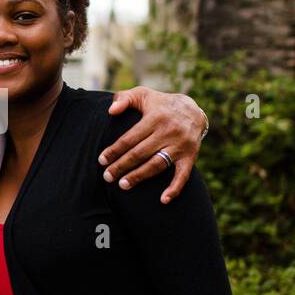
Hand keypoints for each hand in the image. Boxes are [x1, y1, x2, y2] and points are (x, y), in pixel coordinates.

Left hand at [100, 86, 207, 202]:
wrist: (193, 109)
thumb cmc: (160, 104)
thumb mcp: (142, 95)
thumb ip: (124, 99)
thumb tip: (110, 111)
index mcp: (155, 118)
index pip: (130, 138)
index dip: (115, 150)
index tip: (101, 161)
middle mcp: (168, 132)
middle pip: (140, 153)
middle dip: (122, 166)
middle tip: (107, 177)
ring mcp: (180, 145)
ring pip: (157, 164)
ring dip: (140, 176)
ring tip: (123, 185)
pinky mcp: (191, 156)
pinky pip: (183, 174)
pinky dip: (175, 188)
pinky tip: (163, 200)